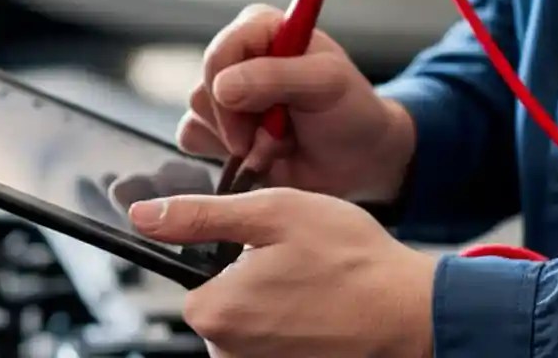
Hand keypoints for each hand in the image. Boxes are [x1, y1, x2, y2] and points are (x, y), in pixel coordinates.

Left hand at [129, 188, 436, 357]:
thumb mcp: (273, 213)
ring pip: (251, 329)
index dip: (229, 258)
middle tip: (299, 265)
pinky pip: (276, 346)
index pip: (193, 281)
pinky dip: (296, 330)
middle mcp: (229, 354)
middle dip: (253, 284)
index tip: (268, 250)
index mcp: (216, 311)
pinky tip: (324, 314)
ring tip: (317, 289)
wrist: (413, 313)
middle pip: (221, 307)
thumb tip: (144, 214)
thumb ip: (201, 216)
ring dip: (277, 308)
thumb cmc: (352, 261)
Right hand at [179, 4, 415, 202]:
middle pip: (203, 88)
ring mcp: (227, 93)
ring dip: (239, 140)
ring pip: (197, 115)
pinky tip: (260, 154)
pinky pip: (193, 138)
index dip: (230, 88)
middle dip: (240, 122)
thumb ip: (275, 77)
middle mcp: (239, 56)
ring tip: (280, 141)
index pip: (221, 51)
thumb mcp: (326, 83)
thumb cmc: (351, 110)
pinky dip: (224, 155)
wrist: (358, 160)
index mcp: (262, 28)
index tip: (255, 119)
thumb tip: (221, 87)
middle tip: (279, 135)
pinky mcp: (218, 127)